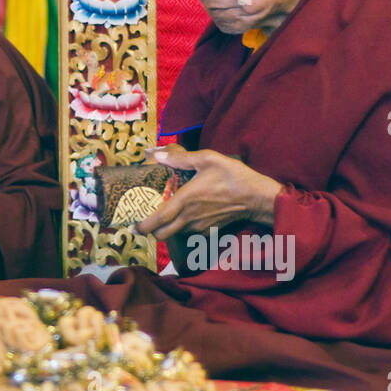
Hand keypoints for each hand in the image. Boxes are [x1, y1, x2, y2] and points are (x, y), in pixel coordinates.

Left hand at [138, 145, 281, 241]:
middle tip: (147, 219)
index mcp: (185, 200)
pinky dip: (184, 227)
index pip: (158, 221)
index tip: (133, 226)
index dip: (143, 226)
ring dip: (168, 227)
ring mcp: (199, 227)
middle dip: (152, 230)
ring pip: (175, 234)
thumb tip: (157, 155)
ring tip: (167, 213)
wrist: (256, 197)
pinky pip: (190, 232)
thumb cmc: (232, 175)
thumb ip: (180, 158)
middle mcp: (189, 218)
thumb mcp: (207, 159)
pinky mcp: (209, 231)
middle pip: (162, 235)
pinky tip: (187, 213)